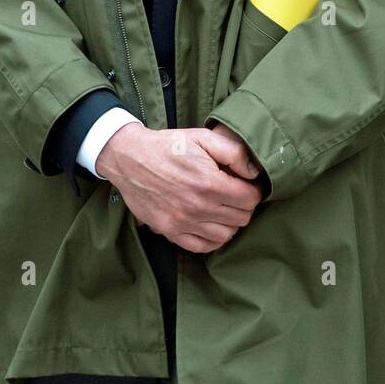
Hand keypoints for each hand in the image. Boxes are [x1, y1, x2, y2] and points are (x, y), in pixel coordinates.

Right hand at [94, 121, 263, 253]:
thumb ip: (233, 152)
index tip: (247, 185)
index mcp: (209, 183)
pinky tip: (211, 224)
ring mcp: (183, 222)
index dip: (254, 191)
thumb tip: (254, 172)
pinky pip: (202, 246)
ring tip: (224, 208)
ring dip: (230, 222)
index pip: (250, 199)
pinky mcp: (170, 231)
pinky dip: (213, 239)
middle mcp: (198, 207)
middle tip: (236, 194)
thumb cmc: (168, 146)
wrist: (130, 158)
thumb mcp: (202, 137)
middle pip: (241, 218)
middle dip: (244, 206)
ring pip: (225, 235)